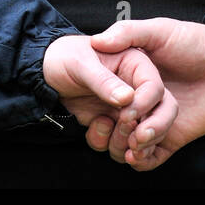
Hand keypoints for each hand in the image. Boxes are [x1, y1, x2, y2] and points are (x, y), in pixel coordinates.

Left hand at [42, 34, 177, 165]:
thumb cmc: (64, 57)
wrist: (44, 75)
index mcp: (135, 64)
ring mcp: (127, 110)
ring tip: (102, 129)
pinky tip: (94, 131)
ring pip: (144, 137)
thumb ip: (104, 80)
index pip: (155, 88)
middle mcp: (136, 89)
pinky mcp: (115, 126)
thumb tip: (128, 98)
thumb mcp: (80, 63)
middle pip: (160, 116)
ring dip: (124, 143)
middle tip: (123, 131)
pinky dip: (111, 147)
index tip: (126, 115)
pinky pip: (123, 146)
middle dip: (144, 132)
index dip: (144, 105)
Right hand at [88, 18, 204, 171]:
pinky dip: (142, 161)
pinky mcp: (172, 138)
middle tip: (126, 126)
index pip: (107, 98)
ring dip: (126, 148)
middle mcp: (139, 102)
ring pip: (130, 144)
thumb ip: (128, 32)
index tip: (117, 108)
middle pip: (116, 125)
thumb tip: (97, 41)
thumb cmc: (193, 41)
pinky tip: (139, 154)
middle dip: (116, 131)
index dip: (106, 106)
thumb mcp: (158, 30)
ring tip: (134, 143)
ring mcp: (155, 120)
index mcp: (130, 79)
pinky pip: (151, 157)